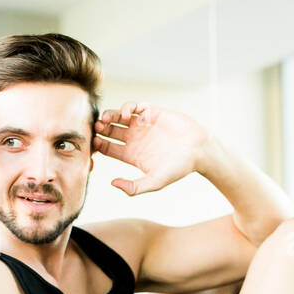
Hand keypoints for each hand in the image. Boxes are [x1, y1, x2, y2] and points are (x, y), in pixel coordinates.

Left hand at [94, 103, 210, 195]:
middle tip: (96, 127)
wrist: (199, 150)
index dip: (98, 144)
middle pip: (109, 131)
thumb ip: (134, 187)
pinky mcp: (151, 113)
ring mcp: (142, 125)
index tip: (94, 142)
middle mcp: (134, 139)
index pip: (107, 148)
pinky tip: (126, 114)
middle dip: (100, 128)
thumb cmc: (179, 168)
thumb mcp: (155, 182)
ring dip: (109, 115)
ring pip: (118, 117)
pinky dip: (126, 107)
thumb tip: (112, 183)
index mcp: (131, 155)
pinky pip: (134, 107)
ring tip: (106, 119)